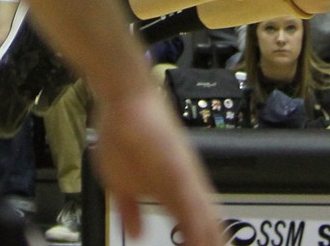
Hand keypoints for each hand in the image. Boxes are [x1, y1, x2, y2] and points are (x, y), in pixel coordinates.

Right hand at [89, 87, 223, 245]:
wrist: (125, 98)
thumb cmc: (123, 133)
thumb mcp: (119, 182)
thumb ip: (130, 209)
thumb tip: (136, 233)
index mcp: (174, 191)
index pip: (194, 226)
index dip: (202, 242)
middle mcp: (185, 185)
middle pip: (206, 226)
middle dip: (211, 243)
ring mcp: (185, 178)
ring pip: (206, 219)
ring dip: (211, 239)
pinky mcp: (180, 169)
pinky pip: (194, 203)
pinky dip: (200, 225)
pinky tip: (205, 240)